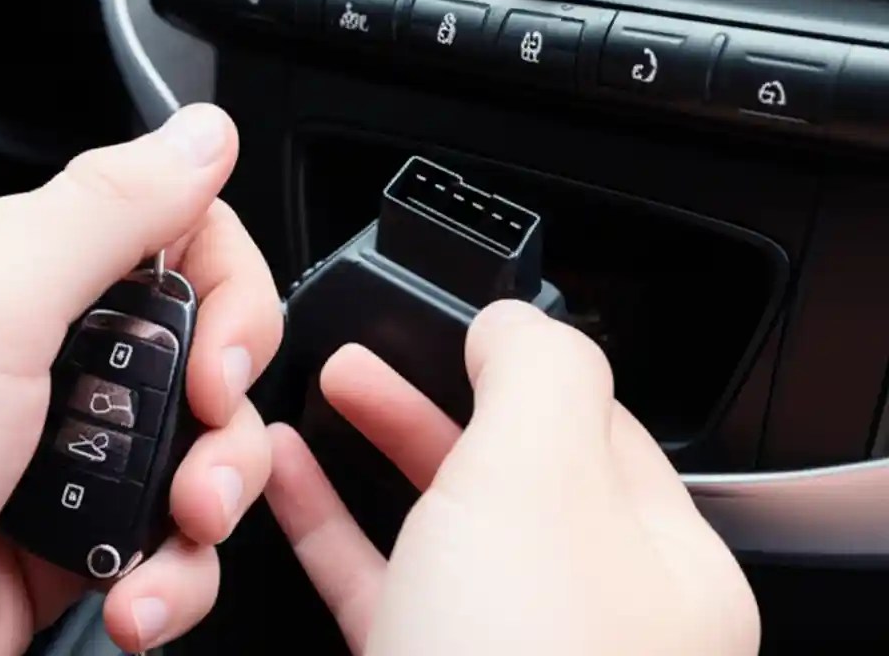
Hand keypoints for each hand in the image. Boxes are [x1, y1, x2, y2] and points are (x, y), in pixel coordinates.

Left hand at [0, 104, 281, 655]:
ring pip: (203, 456)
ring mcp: (66, 450)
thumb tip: (202, 135)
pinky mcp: (74, 537)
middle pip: (210, 356)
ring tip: (170, 541)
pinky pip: (170, 544)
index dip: (229, 298)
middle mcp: (52, 353)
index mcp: (31, 270)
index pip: (183, 238)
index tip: (217, 363)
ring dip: (209, 509)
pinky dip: (173, 577)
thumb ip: (105, 212)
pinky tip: (135, 599)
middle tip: (197, 469)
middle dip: (226, 421)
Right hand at [265, 300, 759, 654]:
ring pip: (433, 527)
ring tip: (309, 401)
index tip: (441, 320)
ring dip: (369, 454)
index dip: (511, 362)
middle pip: (504, 470)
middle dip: (427, 400)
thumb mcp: (538, 482)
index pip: (594, 424)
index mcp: (657, 562)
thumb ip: (537, 375)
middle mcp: (584, 615)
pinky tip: (286, 488)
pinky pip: (376, 584)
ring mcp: (498, 654)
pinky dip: (328, 527)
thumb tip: (512, 321)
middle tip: (354, 357)